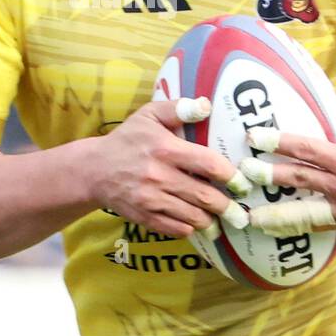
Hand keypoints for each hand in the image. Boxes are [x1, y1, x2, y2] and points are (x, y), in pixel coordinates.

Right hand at [90, 98, 251, 240]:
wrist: (93, 170)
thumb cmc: (127, 140)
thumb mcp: (149, 115)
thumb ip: (179, 108)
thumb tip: (207, 105)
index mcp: (165, 149)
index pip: (208, 164)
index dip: (230, 175)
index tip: (242, 183)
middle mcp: (159, 176)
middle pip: (204, 196)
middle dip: (227, 206)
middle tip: (240, 211)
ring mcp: (151, 200)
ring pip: (193, 217)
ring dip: (211, 221)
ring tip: (222, 220)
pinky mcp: (144, 217)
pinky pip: (175, 229)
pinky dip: (190, 229)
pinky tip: (196, 224)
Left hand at [237, 51, 335, 230]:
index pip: (305, 150)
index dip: (277, 142)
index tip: (253, 137)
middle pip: (297, 180)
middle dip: (267, 176)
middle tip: (240, 172)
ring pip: (304, 212)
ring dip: (275, 214)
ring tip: (249, 217)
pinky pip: (321, 226)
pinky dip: (299, 227)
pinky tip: (279, 228)